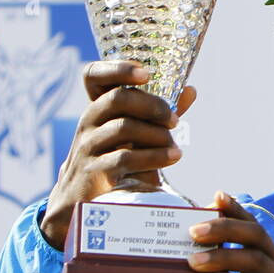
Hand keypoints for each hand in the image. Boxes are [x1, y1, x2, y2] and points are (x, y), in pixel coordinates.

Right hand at [40, 60, 196, 249]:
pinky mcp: (93, 173)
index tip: (146, 73)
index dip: (118, 68)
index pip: (93, 75)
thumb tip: (190, 90)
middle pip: (117, 99)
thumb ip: (160, 114)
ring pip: (124, 128)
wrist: (84, 204)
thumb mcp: (135, 136)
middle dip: (152, 106)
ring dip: (157, 135)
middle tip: (174, 120)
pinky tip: (173, 157)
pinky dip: (155, 156)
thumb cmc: (114, 163)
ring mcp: (87, 147)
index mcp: (97, 109)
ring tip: (176, 146)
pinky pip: (125, 158)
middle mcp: (88, 123)